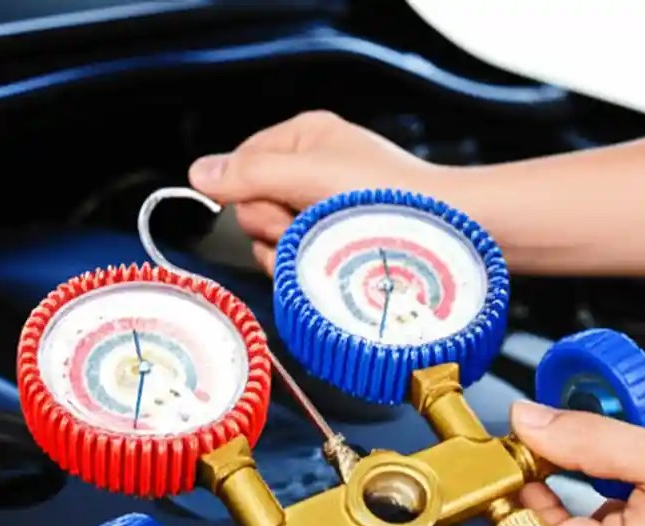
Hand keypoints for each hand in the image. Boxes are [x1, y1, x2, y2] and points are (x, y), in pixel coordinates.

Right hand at [188, 111, 440, 273]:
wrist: (446, 234)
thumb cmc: (391, 197)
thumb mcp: (309, 174)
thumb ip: (249, 174)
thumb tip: (199, 175)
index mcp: (306, 138)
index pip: (242, 162)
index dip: (246, 190)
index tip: (271, 202)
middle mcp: (313, 172)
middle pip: (253, 205)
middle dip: (274, 222)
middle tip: (308, 222)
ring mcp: (324, 212)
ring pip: (271, 239)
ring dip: (291, 249)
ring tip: (328, 245)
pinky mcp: (335, 247)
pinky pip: (295, 261)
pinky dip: (305, 269)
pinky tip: (330, 266)